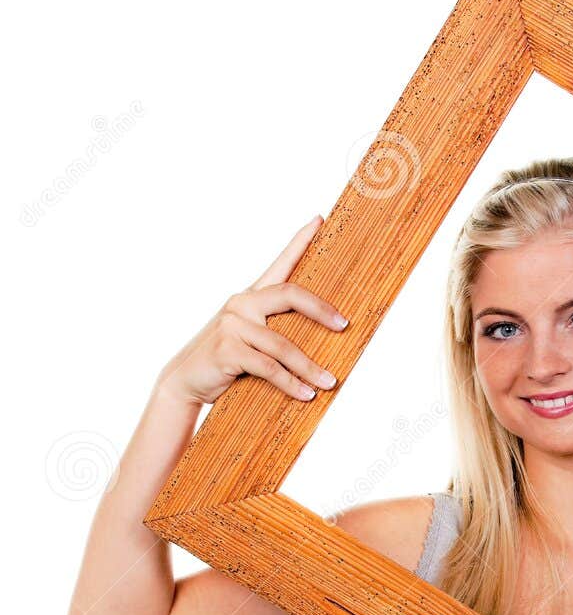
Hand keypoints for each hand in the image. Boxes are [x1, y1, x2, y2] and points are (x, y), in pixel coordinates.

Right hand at [156, 216, 347, 407]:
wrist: (186, 380)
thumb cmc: (226, 361)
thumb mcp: (251, 339)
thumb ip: (276, 331)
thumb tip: (322, 339)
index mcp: (251, 297)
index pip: (281, 263)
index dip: (301, 241)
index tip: (320, 220)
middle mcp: (242, 303)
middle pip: (290, 295)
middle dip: (321, 310)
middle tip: (345, 326)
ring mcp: (232, 325)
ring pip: (283, 344)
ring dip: (310, 367)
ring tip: (330, 382)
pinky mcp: (227, 350)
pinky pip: (268, 367)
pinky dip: (290, 383)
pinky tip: (306, 394)